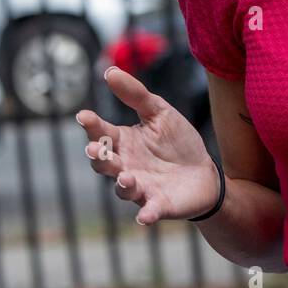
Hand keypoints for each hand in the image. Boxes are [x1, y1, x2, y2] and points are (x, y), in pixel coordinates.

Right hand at [76, 65, 220, 225]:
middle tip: (94, 149)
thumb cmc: (176, 141)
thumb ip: (135, 94)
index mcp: (123, 141)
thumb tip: (109, 70)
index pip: (101, 132)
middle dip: (98, 157)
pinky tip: (144, 217)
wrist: (205, 173)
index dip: (91, 125)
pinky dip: (146, 214)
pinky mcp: (159, 205)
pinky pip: (149, 211)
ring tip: (126, 177)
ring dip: (122, 184)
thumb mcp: (158, 112)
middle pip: (104, 163)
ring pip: (122, 188)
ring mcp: (140, 187)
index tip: (83, 115)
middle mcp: (125, 166)